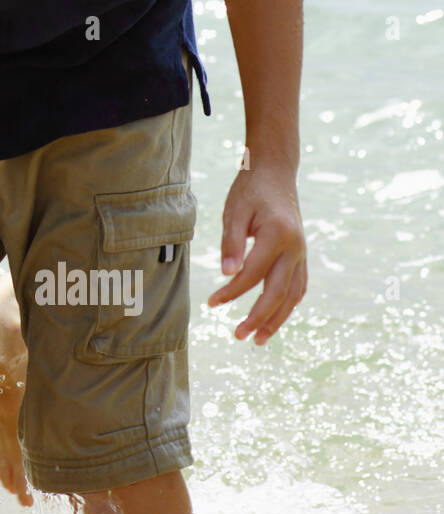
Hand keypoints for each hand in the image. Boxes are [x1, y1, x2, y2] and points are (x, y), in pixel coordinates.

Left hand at [208, 162, 306, 344]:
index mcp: (278, 236)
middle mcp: (295, 249)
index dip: (231, 292)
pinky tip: (274, 319)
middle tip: (238, 335)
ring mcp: (302, 254)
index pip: (251, 274)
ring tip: (257, 339)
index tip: (211, 303)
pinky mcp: (301, 256)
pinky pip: (298, 287)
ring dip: (276, 319)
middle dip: (258, 317)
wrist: (275, 174)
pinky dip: (287, 306)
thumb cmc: (250, 191)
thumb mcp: (234, 212)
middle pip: (277, 292)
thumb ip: (231, 243)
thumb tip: (227, 275)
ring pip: (293, 295)